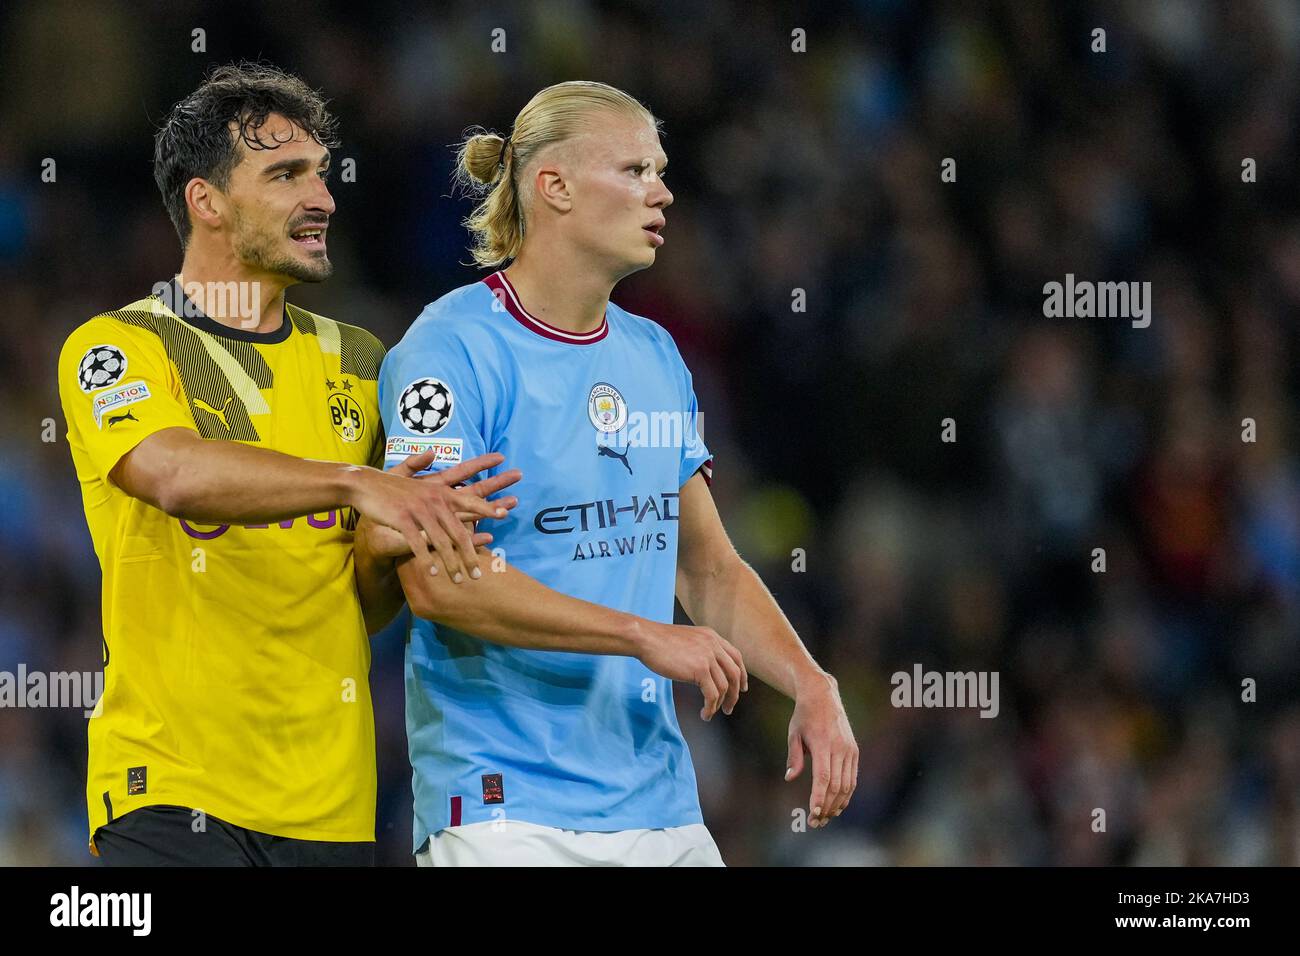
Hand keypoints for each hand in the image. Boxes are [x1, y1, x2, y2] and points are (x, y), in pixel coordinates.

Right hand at [349, 451, 520, 582]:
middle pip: (458, 531)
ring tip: (458, 580)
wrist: (364, 485)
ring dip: (451, 563)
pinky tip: (432, 572)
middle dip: (470, 555)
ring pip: (441, 541)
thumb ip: (428, 470)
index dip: (487, 507)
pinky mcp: (403, 520)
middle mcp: (434, 500)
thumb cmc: (391, 485)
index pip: (470, 500)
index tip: (504, 514)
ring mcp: (419, 510)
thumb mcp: (414, 477)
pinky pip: (418, 543)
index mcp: (440, 492)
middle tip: (477, 574)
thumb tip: (433, 452)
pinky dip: (426, 558)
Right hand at [633, 621, 747, 720]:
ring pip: (725, 687)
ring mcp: (708, 657)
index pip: (736, 657)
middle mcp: (714, 645)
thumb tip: (705, 668)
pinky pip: (712, 694)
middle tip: (729, 707)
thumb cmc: (658, 641)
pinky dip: (710, 707)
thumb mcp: (688, 639)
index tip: (741, 688)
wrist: (646, 638)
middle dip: (735, 694)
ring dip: (721, 704)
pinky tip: (704, 713)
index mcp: (712, 636)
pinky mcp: (700, 670)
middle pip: (735, 673)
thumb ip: (700, 649)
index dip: (742, 674)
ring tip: (710, 713)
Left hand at [785, 673, 857, 827]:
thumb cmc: (804, 716)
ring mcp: (849, 750)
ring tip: (825, 818)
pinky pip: (852, 778)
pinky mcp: (854, 751)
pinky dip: (846, 794)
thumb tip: (790, 778)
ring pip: (847, 785)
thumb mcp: (794, 733)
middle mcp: (840, 748)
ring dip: (837, 804)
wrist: (823, 696)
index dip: (819, 797)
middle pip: (836, 785)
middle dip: (826, 807)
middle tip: (816, 823)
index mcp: (823, 744)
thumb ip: (794, 757)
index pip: (823, 777)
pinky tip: (837, 806)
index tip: (813, 813)